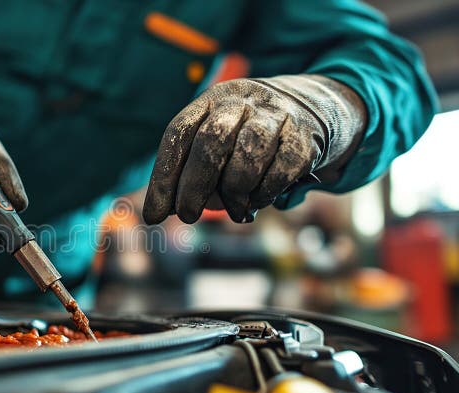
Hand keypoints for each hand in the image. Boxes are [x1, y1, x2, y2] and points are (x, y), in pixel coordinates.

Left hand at [143, 75, 365, 223]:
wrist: (314, 108)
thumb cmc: (247, 135)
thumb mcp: (216, 139)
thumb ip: (188, 171)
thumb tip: (157, 212)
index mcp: (211, 100)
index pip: (178, 134)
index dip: (162, 176)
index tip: (153, 213)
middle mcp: (242, 101)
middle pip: (211, 142)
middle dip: (193, 186)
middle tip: (187, 216)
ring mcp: (276, 116)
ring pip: (247, 156)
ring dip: (233, 193)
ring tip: (232, 211)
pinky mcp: (304, 137)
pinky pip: (280, 171)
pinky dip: (263, 194)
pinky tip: (256, 202)